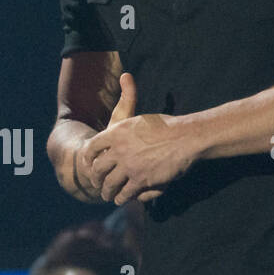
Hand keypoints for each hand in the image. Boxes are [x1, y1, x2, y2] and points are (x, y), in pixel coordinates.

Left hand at [87, 73, 193, 203]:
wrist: (185, 137)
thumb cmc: (164, 124)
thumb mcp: (140, 111)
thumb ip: (127, 99)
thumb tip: (125, 76)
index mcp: (115, 132)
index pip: (91, 148)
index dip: (87, 158)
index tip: (88, 164)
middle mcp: (118, 149)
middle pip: (97, 169)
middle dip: (96, 179)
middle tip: (96, 183)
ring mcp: (129, 166)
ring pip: (109, 184)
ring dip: (107, 192)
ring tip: (107, 194)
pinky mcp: (140, 180)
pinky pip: (125, 193)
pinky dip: (122, 198)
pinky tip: (122, 198)